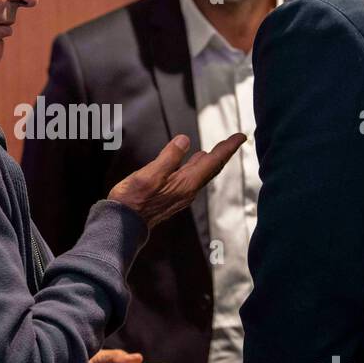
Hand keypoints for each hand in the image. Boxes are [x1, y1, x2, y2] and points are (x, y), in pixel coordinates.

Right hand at [107, 133, 245, 229]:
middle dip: (222, 153)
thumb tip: (184, 140)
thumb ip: (169, 157)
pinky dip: (196, 168)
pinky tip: (191, 164)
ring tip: (214, 151)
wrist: (123, 225)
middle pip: (210, 169)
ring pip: (200, 174)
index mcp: (186, 183)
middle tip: (232, 141)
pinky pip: (190, 179)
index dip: (227, 148)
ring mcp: (180, 195)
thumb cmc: (134, 200)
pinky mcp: (172, 197)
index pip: (213, 162)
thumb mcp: (150, 174)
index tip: (240, 137)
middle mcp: (188, 190)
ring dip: (209, 161)